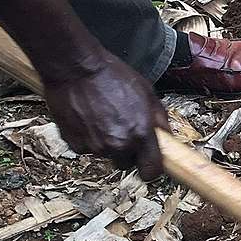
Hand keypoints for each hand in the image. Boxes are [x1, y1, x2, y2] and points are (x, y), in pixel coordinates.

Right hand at [0, 0, 167, 181]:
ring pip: (105, 155)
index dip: (152, 169)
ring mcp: (94, 147)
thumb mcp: (147, 92)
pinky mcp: (74, 144)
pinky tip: (87, 118)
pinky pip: (86, 148)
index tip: (149, 164)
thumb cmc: (114, 76)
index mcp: (140, 134)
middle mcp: (118, 145)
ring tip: (103, 117)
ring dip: (106, 143)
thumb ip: (159, 119)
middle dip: (127, 152)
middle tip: (122, 129)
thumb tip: (166, 136)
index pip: (151, 171)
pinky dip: (87, 138)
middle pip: (126, 164)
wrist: (77, 69)